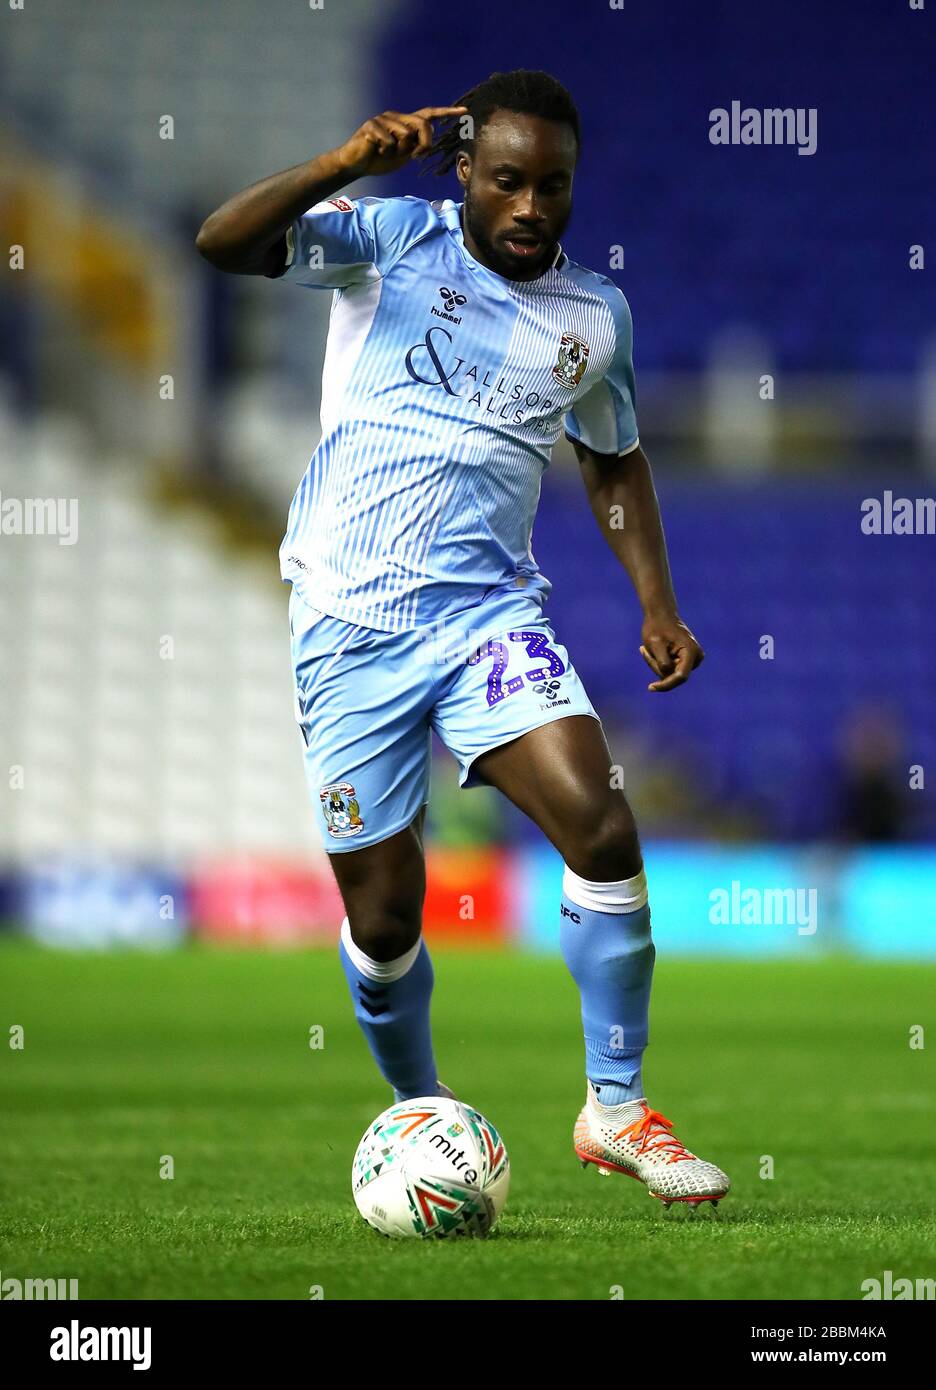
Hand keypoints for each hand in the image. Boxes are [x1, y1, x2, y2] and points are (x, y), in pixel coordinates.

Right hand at [333, 106, 467, 178]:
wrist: (356, 164)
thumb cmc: (380, 159)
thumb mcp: (403, 155)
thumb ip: (416, 146)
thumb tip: (427, 140)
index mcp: (405, 122)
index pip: (428, 114)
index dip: (446, 113)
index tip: (464, 111)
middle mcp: (396, 116)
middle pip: (422, 124)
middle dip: (424, 143)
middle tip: (415, 156)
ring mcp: (383, 118)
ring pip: (405, 134)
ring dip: (399, 150)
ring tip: (386, 152)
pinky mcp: (372, 125)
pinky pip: (389, 140)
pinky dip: (385, 151)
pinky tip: (376, 151)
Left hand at [639, 613, 703, 691]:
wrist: (660, 615)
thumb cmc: (657, 627)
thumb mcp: (656, 644)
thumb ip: (662, 661)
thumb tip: (667, 675)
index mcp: (692, 652)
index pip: (681, 677)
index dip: (666, 685)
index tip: (651, 688)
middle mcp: (696, 658)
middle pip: (673, 675)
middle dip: (656, 666)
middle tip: (643, 649)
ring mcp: (692, 660)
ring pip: (669, 674)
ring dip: (655, 664)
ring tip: (646, 648)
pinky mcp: (685, 661)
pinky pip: (668, 670)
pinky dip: (657, 663)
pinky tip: (650, 650)